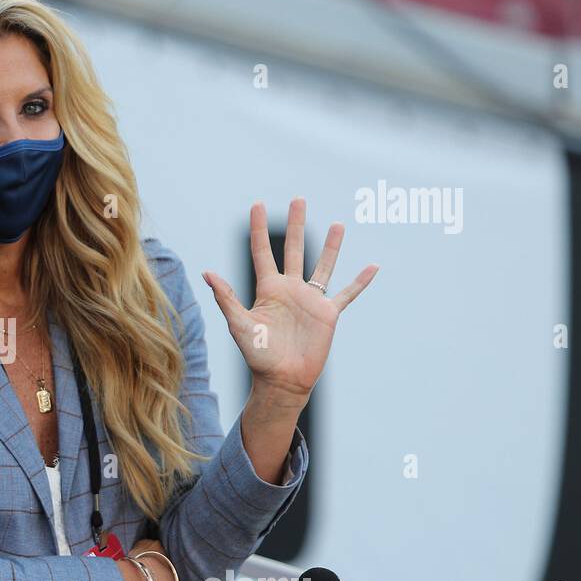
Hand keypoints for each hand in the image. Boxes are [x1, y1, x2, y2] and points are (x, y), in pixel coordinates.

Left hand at [202, 199, 376, 401]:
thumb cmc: (257, 355)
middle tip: (298, 200)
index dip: (259, 229)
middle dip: (296, 225)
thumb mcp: (239, 324)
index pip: (262, 252)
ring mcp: (310, 300)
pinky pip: (347, 294)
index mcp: (267, 289)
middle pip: (294, 249)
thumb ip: (226, 298)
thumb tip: (207, 272)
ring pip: (323, 266)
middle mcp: (290, 290)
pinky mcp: (328, 314)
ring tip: (338, 224)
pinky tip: (372, 267)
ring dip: (332, 246)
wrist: (281, 380)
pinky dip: (360, 281)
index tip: (257, 205)